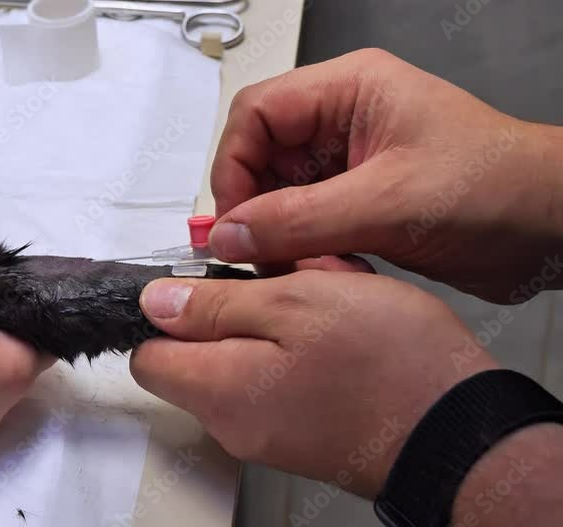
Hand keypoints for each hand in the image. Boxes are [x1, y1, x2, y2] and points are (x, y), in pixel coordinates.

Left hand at [130, 270, 498, 496]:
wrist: (461, 431)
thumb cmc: (390, 364)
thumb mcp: (295, 301)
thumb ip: (214, 305)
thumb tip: (156, 301)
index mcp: (218, 389)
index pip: (146, 355)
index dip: (166, 312)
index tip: (201, 284)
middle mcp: (233, 424)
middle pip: (196, 358)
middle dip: (231, 310)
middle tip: (284, 282)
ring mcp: (269, 435)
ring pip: (244, 363)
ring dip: (275, 323)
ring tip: (326, 298)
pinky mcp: (302, 436)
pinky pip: (279, 381)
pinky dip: (300, 349)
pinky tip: (342, 328)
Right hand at [210, 48, 562, 302]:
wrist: (554, 230)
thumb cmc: (499, 189)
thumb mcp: (389, 203)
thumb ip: (300, 219)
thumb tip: (229, 234)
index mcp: (349, 90)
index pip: (256, 114)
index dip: (234, 167)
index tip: (233, 222)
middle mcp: (343, 122)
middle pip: (260, 156)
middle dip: (255, 208)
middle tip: (256, 253)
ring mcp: (351, 164)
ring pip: (279, 196)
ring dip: (280, 236)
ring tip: (297, 266)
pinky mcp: (360, 203)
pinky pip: (306, 224)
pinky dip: (306, 252)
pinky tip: (327, 270)